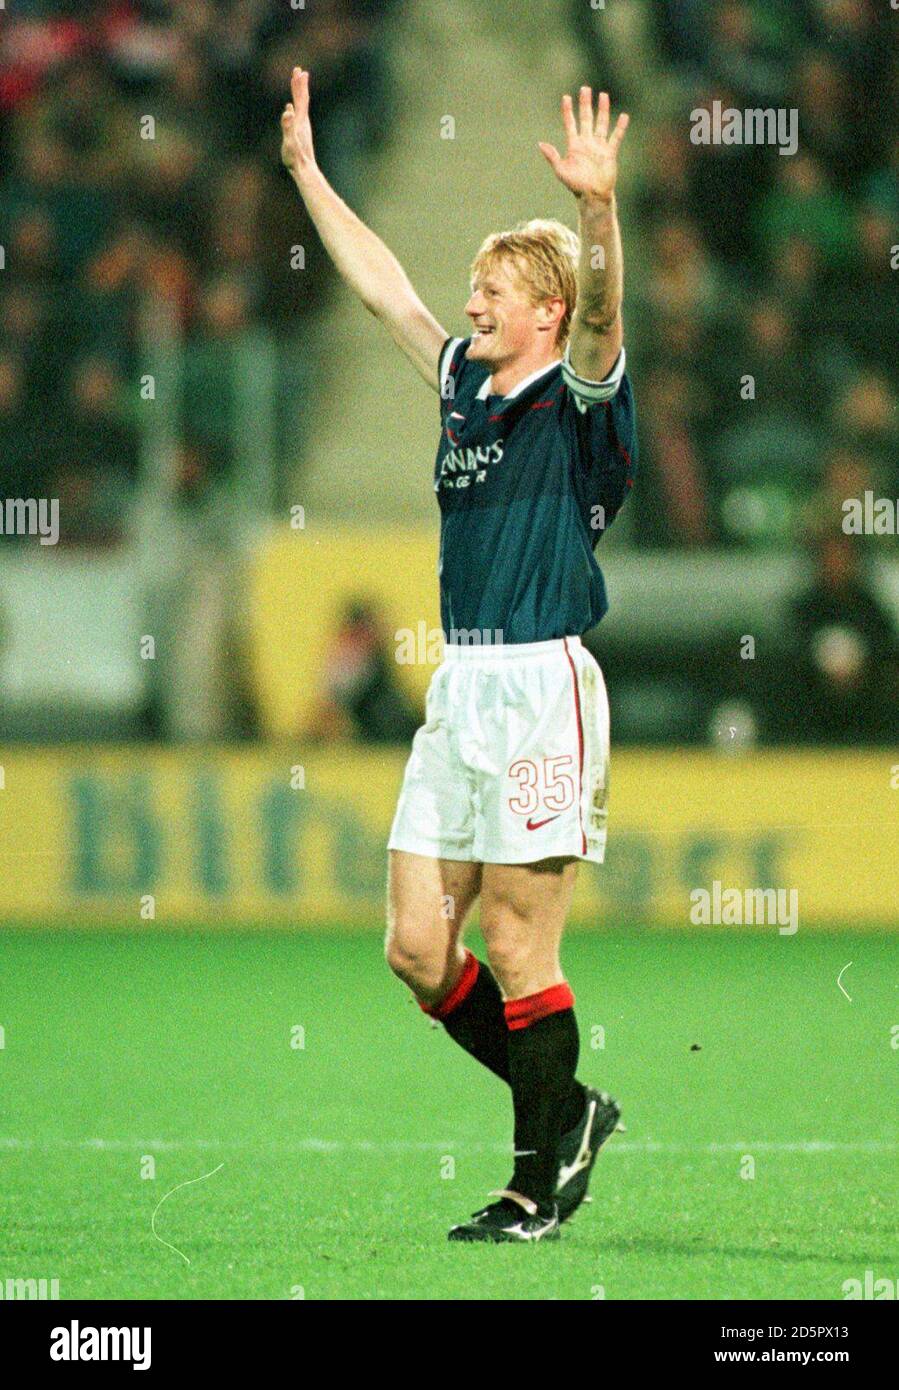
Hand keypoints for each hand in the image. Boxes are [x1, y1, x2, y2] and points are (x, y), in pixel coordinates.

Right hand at [281, 67, 316, 176]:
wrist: (304, 170)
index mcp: (300, 121)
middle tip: (299, 70)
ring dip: (299, 93)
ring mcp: (302, 126)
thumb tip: (288, 110)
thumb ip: (288, 126)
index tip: (300, 71)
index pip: (301, 99)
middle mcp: (303, 121)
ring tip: (298, 82)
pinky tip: (292, 107)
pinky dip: (296, 106)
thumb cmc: (295, 158)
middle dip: (300, 84)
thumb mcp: (289, 142)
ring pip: (302, 106)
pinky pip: (298, 114)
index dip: (300, 86)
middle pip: (303, 99)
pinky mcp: (300, 132)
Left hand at [539, 87, 628, 202]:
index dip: (568, 111)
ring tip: (603, 95)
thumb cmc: (576, 185)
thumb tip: (540, 144)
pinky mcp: (610, 152)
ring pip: (601, 123)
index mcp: (574, 145)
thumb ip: (552, 156)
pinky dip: (620, 127)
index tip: (566, 98)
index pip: (570, 124)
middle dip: (585, 104)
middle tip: (584, 88)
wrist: (592, 196)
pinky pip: (616, 137)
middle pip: (586, 118)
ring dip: (602, 110)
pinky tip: (623, 116)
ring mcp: (599, 146)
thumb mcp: (561, 170)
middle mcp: (587, 142)